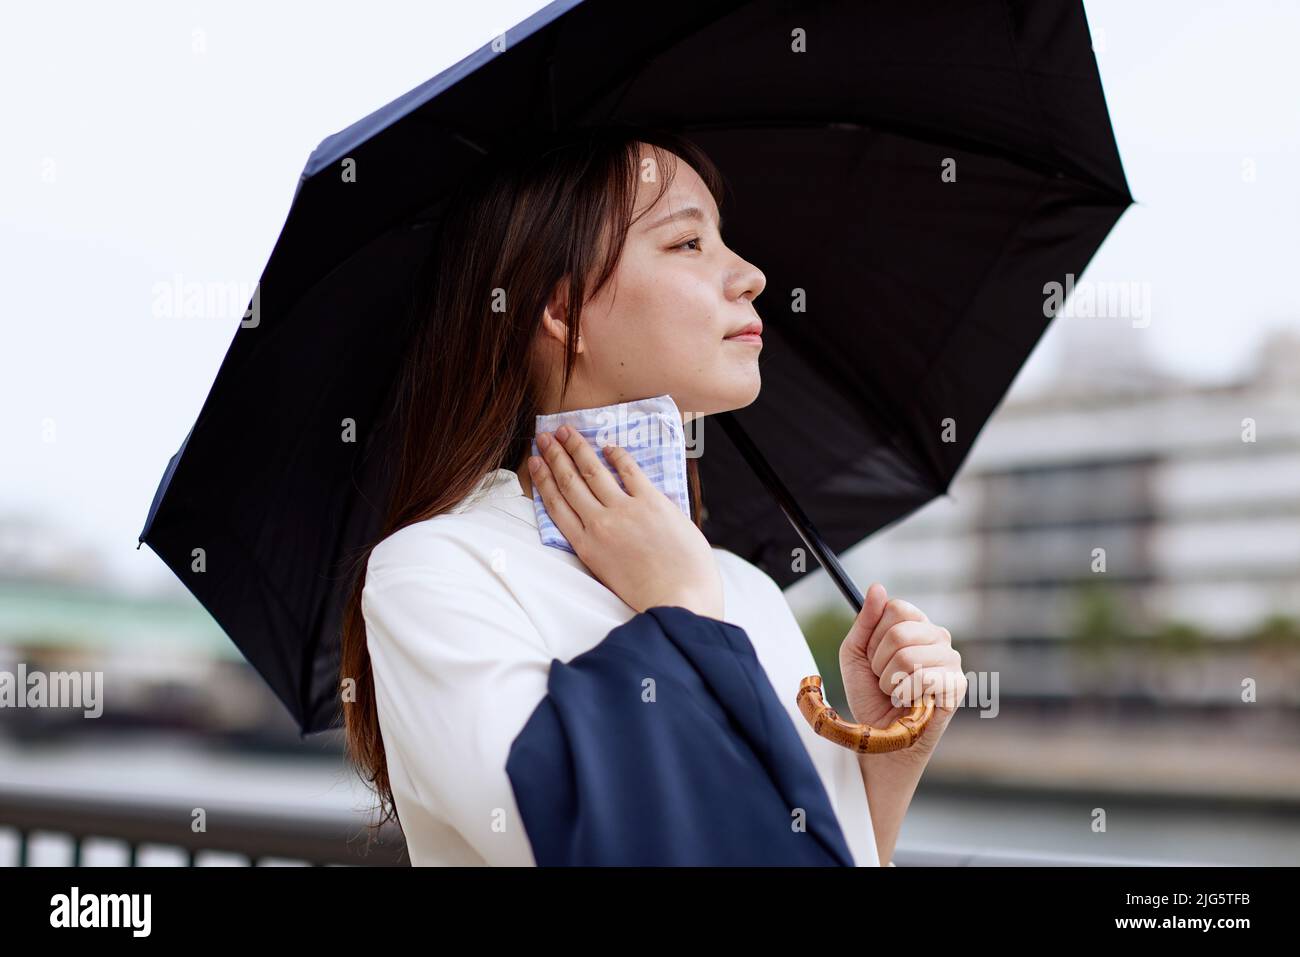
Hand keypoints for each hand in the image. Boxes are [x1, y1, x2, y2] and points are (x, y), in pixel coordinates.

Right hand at [529, 424, 723, 619]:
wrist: (680, 601)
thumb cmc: (651, 596)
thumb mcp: (610, 576)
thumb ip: (602, 551)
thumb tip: (604, 531)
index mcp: (587, 548)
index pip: (557, 506)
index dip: (543, 481)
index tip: (534, 463)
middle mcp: (599, 525)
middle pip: (570, 484)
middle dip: (555, 457)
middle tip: (544, 436)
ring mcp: (625, 511)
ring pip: (593, 472)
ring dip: (578, 448)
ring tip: (566, 431)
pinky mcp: (651, 503)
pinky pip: (629, 472)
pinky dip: (617, 456)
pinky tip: (608, 446)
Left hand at [839, 583, 964, 745]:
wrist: (880, 736)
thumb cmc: (869, 694)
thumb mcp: (855, 653)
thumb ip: (864, 621)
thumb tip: (878, 587)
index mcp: (916, 624)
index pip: (895, 608)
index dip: (875, 635)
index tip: (873, 656)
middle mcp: (938, 637)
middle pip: (899, 631)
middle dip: (879, 661)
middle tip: (884, 678)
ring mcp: (951, 659)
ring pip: (907, 656)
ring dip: (889, 681)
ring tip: (896, 691)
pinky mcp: (956, 684)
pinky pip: (922, 678)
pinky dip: (904, 694)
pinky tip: (909, 701)